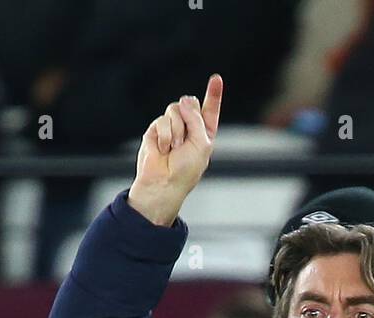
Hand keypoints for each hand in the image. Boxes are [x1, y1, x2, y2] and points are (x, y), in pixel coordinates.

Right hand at [128, 73, 223, 227]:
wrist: (164, 183)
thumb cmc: (186, 170)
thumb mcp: (202, 144)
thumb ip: (197, 119)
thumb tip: (182, 102)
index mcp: (204, 133)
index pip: (209, 110)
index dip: (213, 94)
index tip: (216, 78)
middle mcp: (188, 128)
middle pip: (189, 103)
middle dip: (189, 116)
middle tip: (185, 139)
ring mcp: (172, 127)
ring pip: (174, 109)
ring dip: (176, 130)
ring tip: (174, 148)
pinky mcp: (156, 129)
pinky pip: (162, 120)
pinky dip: (165, 135)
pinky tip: (163, 149)